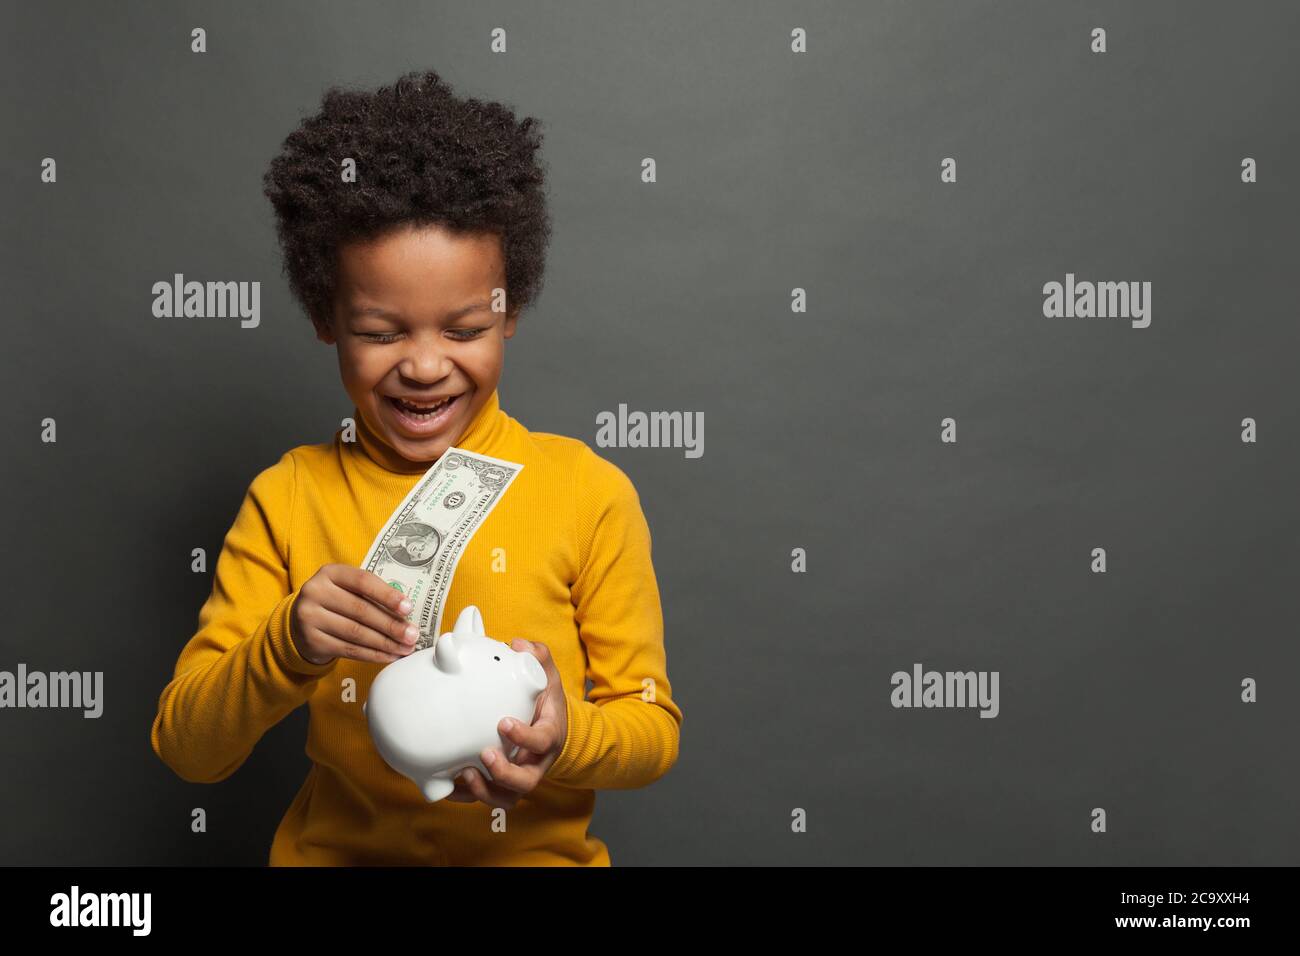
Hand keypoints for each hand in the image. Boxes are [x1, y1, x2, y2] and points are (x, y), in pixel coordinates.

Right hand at [289, 564, 418, 665]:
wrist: (299, 622)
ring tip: (405, 648)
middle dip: (391, 625)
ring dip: (385, 643)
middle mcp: (316, 592)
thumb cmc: (334, 602)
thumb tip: (406, 613)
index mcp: (330, 573)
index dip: (387, 595)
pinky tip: (389, 656)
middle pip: (361, 610)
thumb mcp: (346, 588)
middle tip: (412, 635)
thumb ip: (370, 593)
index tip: (408, 608)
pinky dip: (373, 655)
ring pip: (356, 633)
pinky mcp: (312, 641)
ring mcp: (310, 617)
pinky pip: (349, 650)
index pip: (363, 581)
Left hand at [447, 638, 569, 808]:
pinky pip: (488, 797)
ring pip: (507, 797)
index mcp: (548, 734)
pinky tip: (448, 786)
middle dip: (504, 773)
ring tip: (464, 774)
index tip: (503, 723)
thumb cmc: (544, 700)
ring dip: (485, 791)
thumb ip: (537, 656)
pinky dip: (468, 796)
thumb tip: (517, 643)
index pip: (543, 741)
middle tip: (484, 755)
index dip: (525, 738)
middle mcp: (536, 761)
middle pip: (526, 782)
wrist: (549, 724)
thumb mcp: (547, 676)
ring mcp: (519, 775)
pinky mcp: (503, 783)